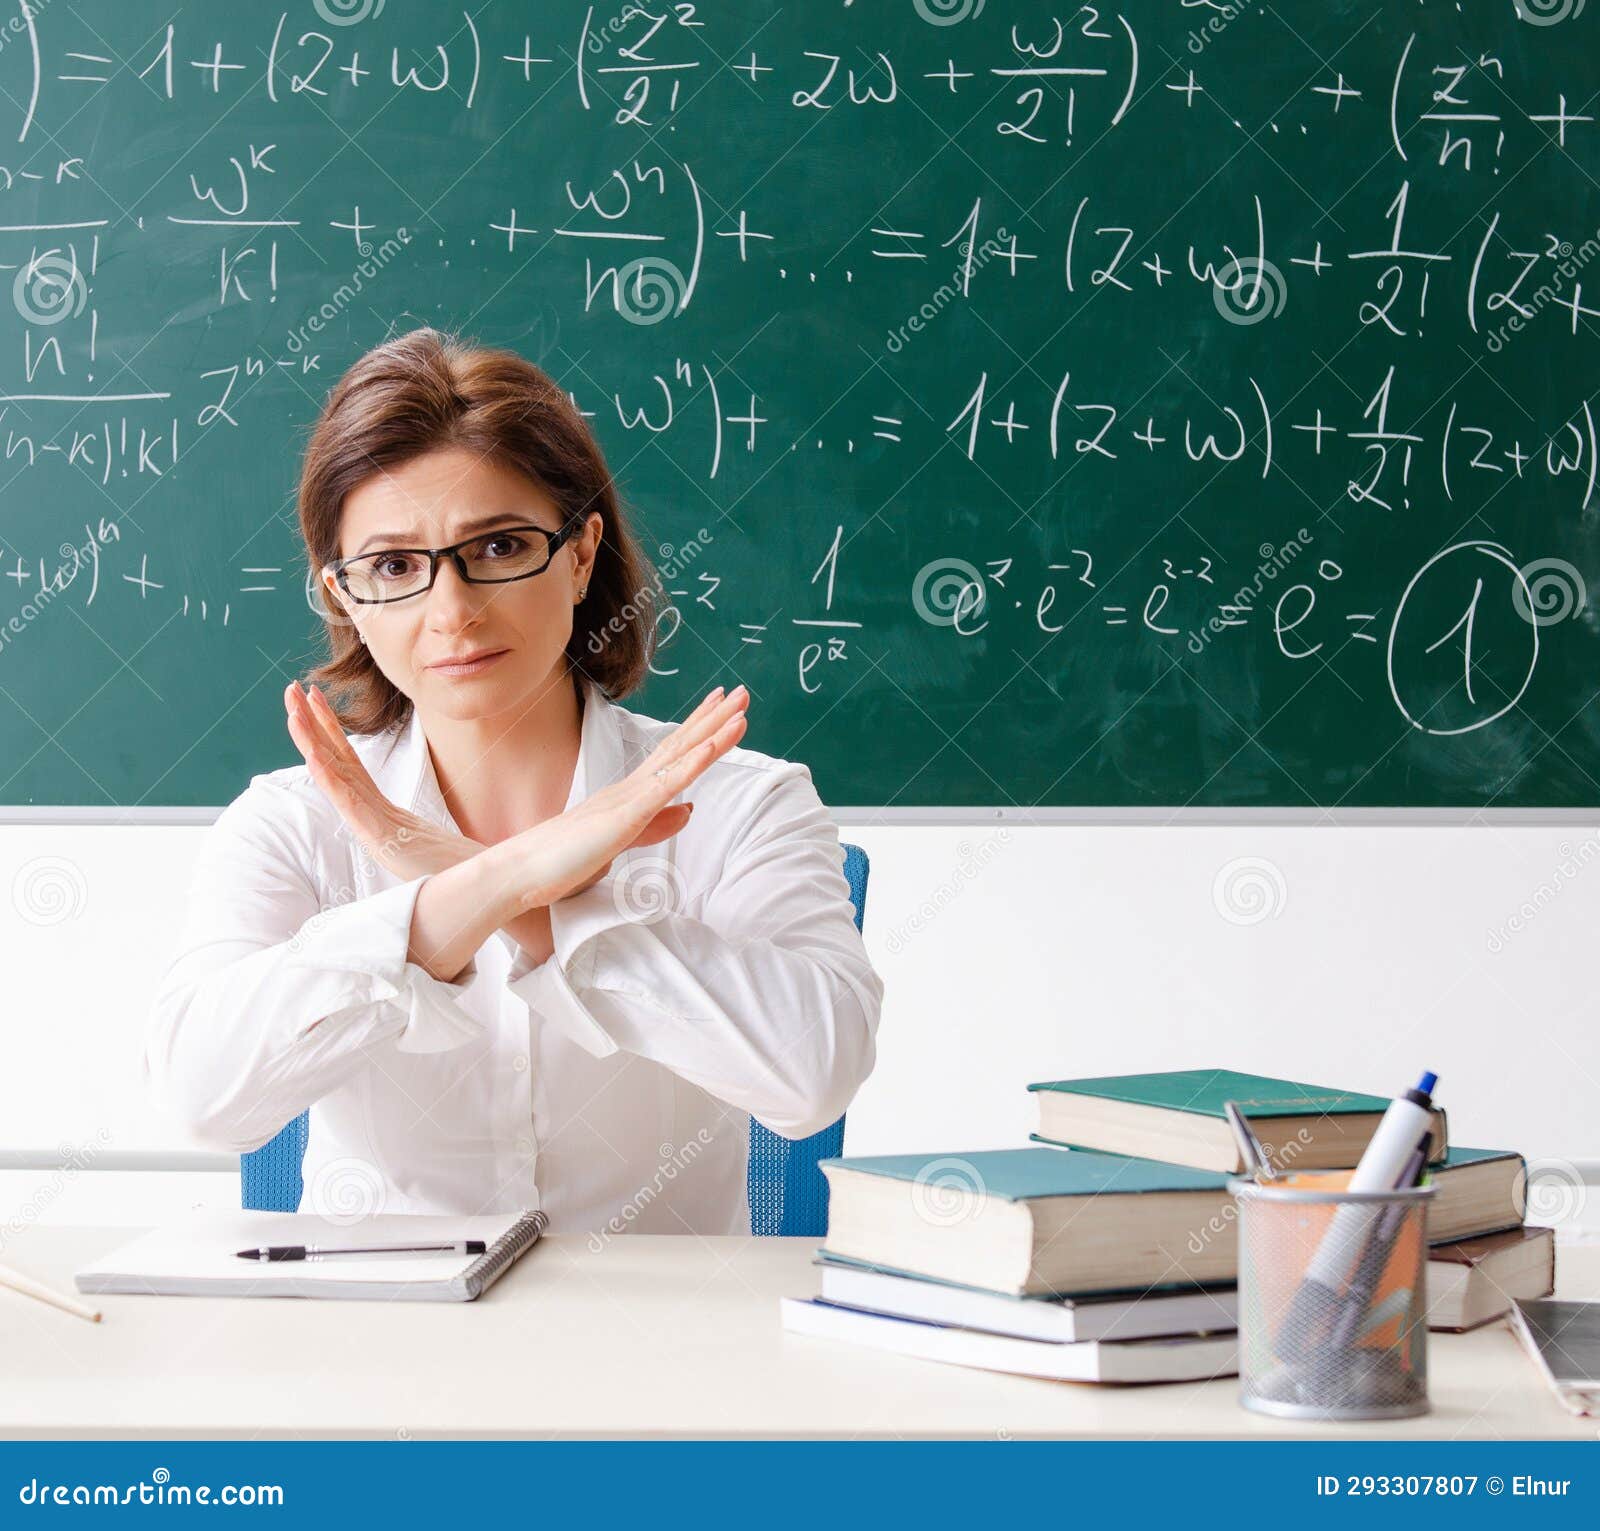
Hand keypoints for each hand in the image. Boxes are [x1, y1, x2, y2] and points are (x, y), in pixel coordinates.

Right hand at [284, 681, 555, 962]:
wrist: (481, 893)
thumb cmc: (462, 869)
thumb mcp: (437, 838)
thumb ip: (427, 827)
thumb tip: (432, 817)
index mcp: (383, 813)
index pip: (349, 763)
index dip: (331, 732)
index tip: (316, 698)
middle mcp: (372, 817)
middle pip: (335, 762)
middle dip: (311, 725)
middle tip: (289, 689)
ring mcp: (373, 828)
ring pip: (335, 777)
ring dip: (312, 742)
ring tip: (293, 710)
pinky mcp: (381, 841)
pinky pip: (351, 804)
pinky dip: (331, 779)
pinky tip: (315, 756)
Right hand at [501, 684, 749, 911]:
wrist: (521, 872)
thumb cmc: (563, 860)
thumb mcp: (621, 839)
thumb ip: (656, 824)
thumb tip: (690, 809)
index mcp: (629, 792)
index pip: (671, 754)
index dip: (699, 729)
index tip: (722, 706)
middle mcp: (631, 786)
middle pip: (680, 745)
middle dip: (713, 718)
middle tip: (742, 693)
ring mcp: (629, 798)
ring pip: (678, 757)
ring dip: (712, 731)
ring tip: (739, 707)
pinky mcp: (626, 815)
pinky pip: (664, 786)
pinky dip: (690, 763)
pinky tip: (711, 745)